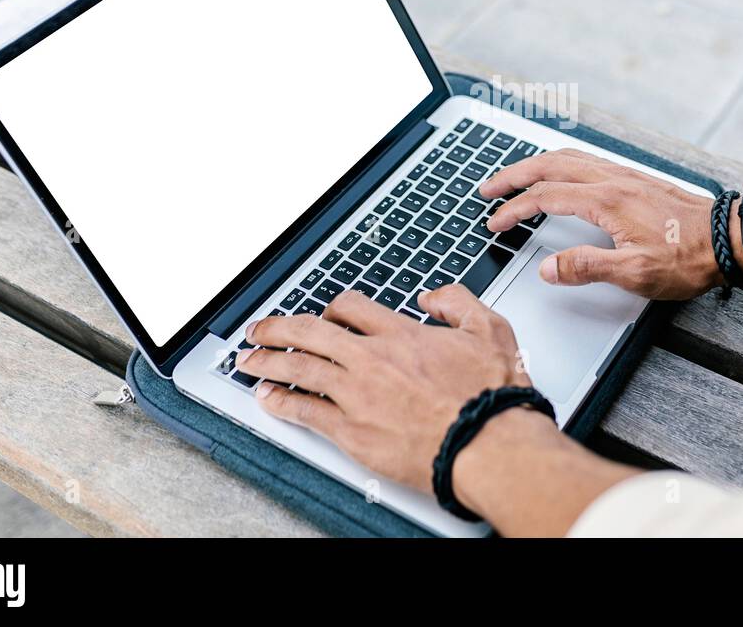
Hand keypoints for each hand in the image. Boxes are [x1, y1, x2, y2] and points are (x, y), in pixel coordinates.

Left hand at [236, 285, 555, 495]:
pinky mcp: (352, 432)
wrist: (489, 446)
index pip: (352, 308)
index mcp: (403, 335)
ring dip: (268, 361)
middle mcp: (373, 360)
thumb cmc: (492, 398)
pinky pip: (304, 411)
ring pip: (300, 369)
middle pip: (311, 332)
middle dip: (278, 328)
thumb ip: (458, 302)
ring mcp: (358, 395)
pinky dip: (281, 402)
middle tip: (260, 329)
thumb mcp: (491, 330)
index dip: (332, 308)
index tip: (325, 314)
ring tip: (250, 359)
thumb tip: (433, 296)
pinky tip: (268, 398)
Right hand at [480, 148, 723, 299]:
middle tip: (488, 188)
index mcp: (606, 200)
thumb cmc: (688, 257)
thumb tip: (548, 268)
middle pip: (550, 166)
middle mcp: (612, 180)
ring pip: (568, 158)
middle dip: (514, 175)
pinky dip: (560, 163)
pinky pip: (586, 160)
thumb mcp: (634, 273)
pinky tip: (560, 172)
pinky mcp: (635, 179)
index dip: (514, 209)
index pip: (546, 198)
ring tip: (515, 176)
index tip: (495, 222)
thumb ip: (586, 268)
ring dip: (535, 164)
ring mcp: (624, 176)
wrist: (727, 238)